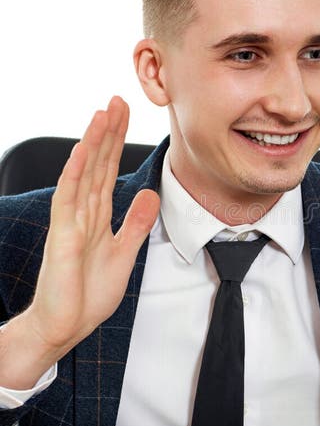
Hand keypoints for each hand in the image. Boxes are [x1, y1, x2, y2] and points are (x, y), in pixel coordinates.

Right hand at [0, 97, 159, 387]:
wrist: (64, 326)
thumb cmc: (87, 294)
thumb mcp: (124, 253)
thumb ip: (136, 223)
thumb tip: (151, 194)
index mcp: (97, 216)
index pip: (110, 170)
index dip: (118, 141)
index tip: (126, 113)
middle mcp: (82, 212)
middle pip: (98, 163)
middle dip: (109, 131)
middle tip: (118, 98)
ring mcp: (70, 222)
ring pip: (83, 173)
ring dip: (93, 143)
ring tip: (103, 113)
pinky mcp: (62, 236)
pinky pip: (68, 198)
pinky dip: (76, 174)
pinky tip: (83, 152)